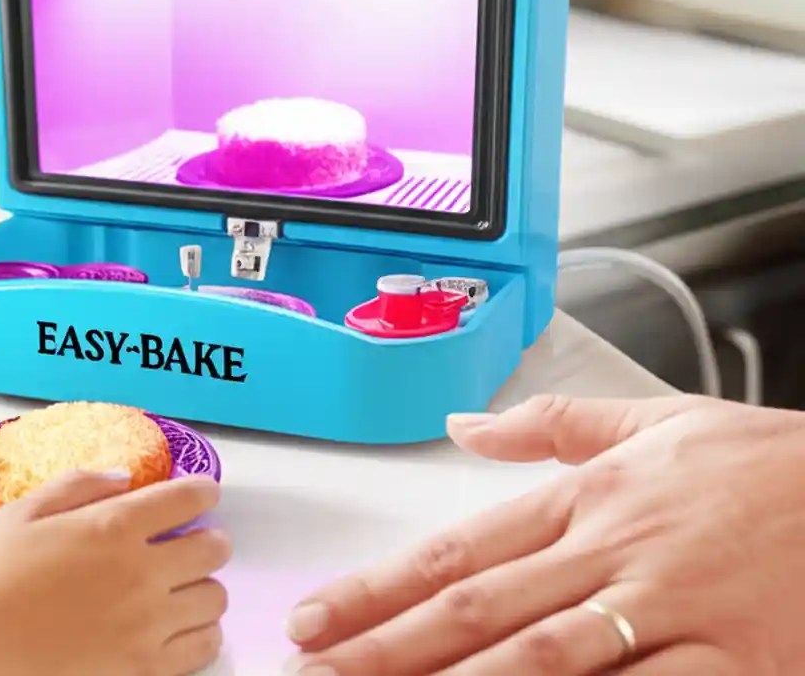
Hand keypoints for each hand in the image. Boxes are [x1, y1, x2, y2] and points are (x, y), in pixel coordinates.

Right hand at [0, 470, 231, 675]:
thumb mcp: (18, 515)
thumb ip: (76, 486)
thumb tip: (123, 478)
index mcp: (113, 526)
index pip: (188, 498)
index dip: (201, 491)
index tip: (200, 495)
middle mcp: (141, 572)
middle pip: (215, 548)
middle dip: (206, 540)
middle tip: (189, 545)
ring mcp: (149, 624)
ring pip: (215, 598)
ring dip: (202, 588)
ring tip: (180, 590)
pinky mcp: (147, 668)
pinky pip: (205, 646)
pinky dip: (199, 634)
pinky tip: (175, 628)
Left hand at [283, 394, 804, 674]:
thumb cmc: (763, 463)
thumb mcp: (654, 420)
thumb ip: (550, 423)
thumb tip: (462, 425)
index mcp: (587, 498)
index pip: (457, 550)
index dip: (377, 588)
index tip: (312, 619)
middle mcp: (611, 553)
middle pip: (475, 609)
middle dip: (384, 649)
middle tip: (312, 674)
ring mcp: (668, 611)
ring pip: (538, 658)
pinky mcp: (729, 662)